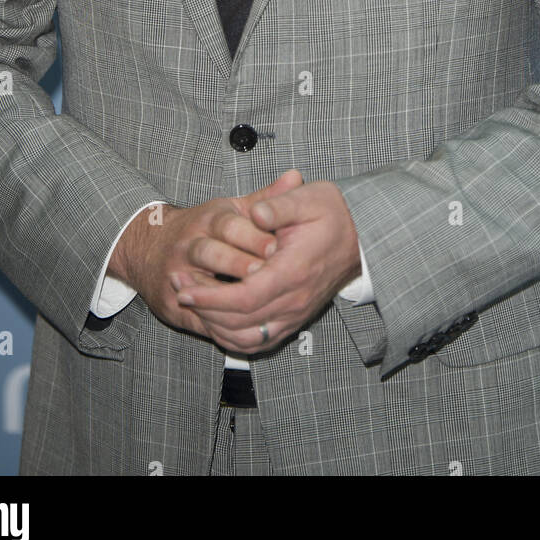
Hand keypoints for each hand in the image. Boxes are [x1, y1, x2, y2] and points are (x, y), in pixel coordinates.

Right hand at [110, 169, 304, 339]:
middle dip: (239, 264)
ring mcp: (178, 273)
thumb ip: (265, 199)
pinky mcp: (172, 301)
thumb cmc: (204, 229)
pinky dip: (214, 322)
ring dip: (224, 297)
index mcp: (209, 219)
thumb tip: (296, 177)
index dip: (253, 236)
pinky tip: (235, 325)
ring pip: (199, 285)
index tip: (277, 246)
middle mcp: (190, 244)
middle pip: (212, 253)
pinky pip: (194, 314)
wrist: (150, 249)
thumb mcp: (233, 209)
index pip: (229, 225)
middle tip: (265, 275)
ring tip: (250, 304)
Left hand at [174, 181, 360, 354]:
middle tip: (178, 286)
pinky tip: (215, 320)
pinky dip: (233, 338)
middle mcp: (294, 301)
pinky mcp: (295, 319)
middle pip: (239, 321)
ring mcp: (296, 314)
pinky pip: (259, 341)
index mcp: (294, 272)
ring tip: (192, 300)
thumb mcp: (309, 198)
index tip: (184, 285)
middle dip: (203, 308)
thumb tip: (255, 211)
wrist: (362, 235)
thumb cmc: (334, 214)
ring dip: (214, 325)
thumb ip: (279, 204)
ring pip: (247, 338)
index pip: (244, 297)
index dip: (210, 297)